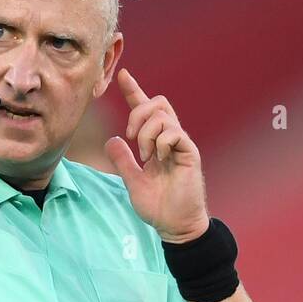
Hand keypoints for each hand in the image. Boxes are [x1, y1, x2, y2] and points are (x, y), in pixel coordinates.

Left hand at [105, 69, 208, 242]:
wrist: (174, 225)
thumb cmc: (158, 206)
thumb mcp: (132, 181)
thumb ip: (123, 160)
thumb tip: (112, 140)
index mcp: (156, 143)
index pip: (145, 110)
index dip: (134, 91)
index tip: (123, 76)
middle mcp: (170, 139)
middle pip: (157, 103)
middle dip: (138, 113)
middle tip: (130, 137)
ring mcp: (181, 145)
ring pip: (163, 116)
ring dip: (146, 133)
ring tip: (146, 156)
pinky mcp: (190, 153)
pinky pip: (175, 132)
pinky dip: (161, 141)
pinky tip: (159, 158)